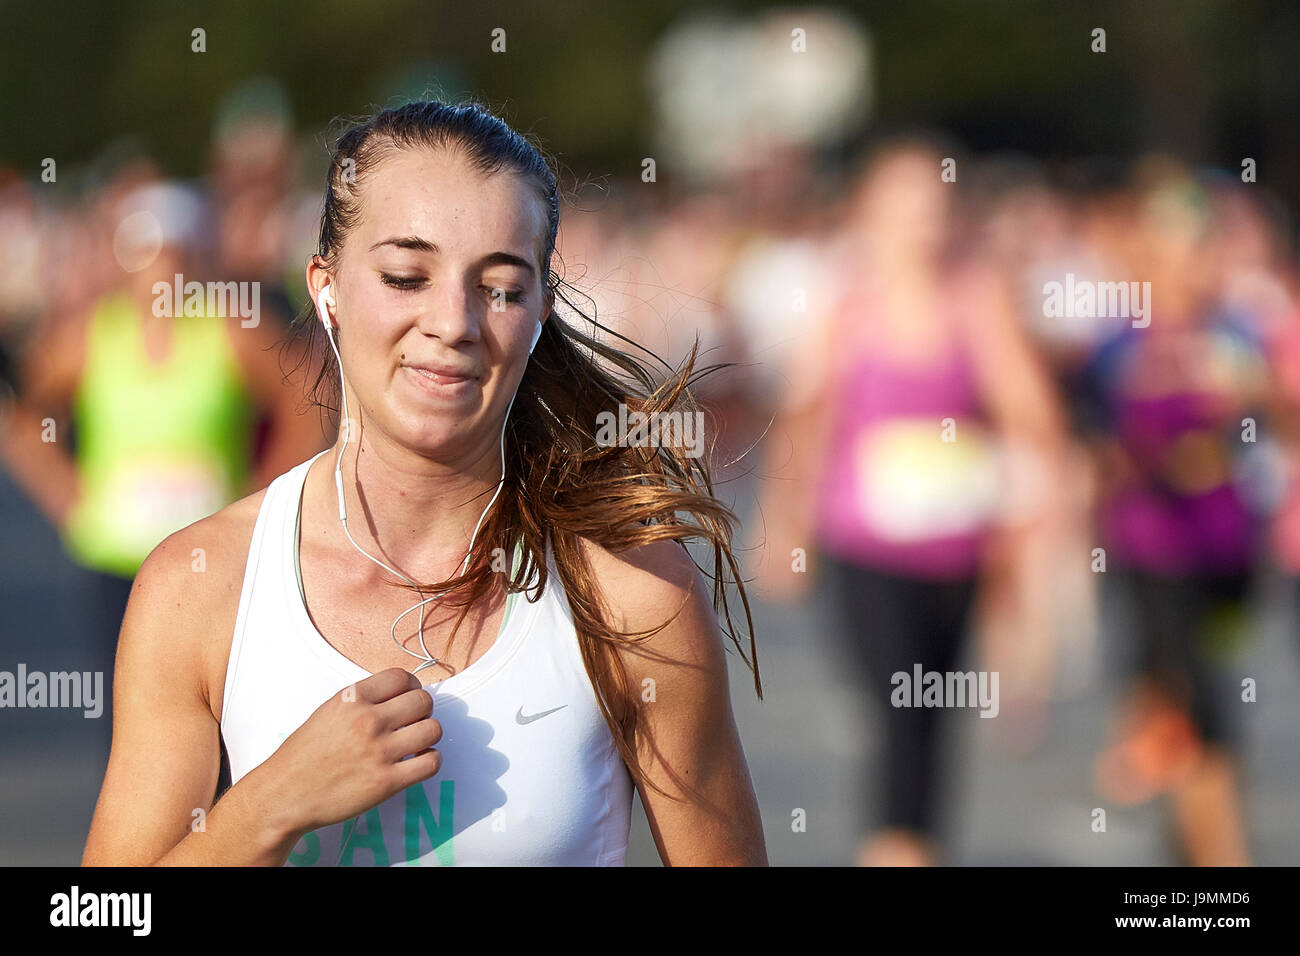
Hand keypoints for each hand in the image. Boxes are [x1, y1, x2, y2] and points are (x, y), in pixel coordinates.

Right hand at [259, 668, 442, 835]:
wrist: (284, 794)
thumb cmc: (303, 755)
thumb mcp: (328, 711)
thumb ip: (362, 700)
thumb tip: (398, 695)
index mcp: (352, 699)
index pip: (402, 677)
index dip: (412, 687)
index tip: (408, 698)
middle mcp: (367, 720)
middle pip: (423, 700)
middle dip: (422, 711)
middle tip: (412, 723)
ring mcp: (379, 751)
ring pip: (433, 729)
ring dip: (428, 735)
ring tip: (415, 743)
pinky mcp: (386, 782)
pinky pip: (431, 762)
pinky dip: (430, 760)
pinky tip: (416, 762)